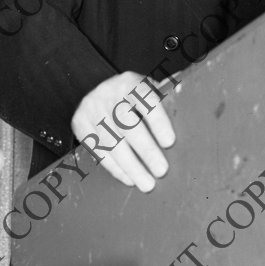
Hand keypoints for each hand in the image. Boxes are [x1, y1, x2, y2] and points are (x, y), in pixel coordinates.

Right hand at [71, 71, 175, 192]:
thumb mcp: (151, 89)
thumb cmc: (135, 96)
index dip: (158, 120)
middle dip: (145, 150)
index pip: (145, 99)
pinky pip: (98, 151)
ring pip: (111, 142)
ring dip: (131, 166)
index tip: (170, 142)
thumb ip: (168, 94)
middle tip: (161, 171)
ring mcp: (91, 108)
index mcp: (130, 82)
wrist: (101, 93)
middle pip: (127, 124)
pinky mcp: (79, 123)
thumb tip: (185, 93)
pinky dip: (115, 168)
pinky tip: (129, 179)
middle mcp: (108, 92)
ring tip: (147, 184)